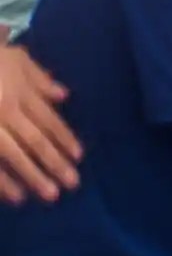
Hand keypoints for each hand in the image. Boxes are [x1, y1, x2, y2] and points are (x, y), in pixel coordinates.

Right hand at [0, 38, 80, 203]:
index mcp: (18, 92)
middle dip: (55, 162)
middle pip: (34, 140)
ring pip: (12, 154)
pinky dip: (1, 181)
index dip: (65, 139)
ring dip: (32, 176)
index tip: (79, 157)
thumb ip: (38, 78)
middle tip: (73, 184)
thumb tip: (63, 95)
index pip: (48, 120)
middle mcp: (4, 110)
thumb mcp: (13, 59)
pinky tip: (14, 196)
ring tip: (51, 195)